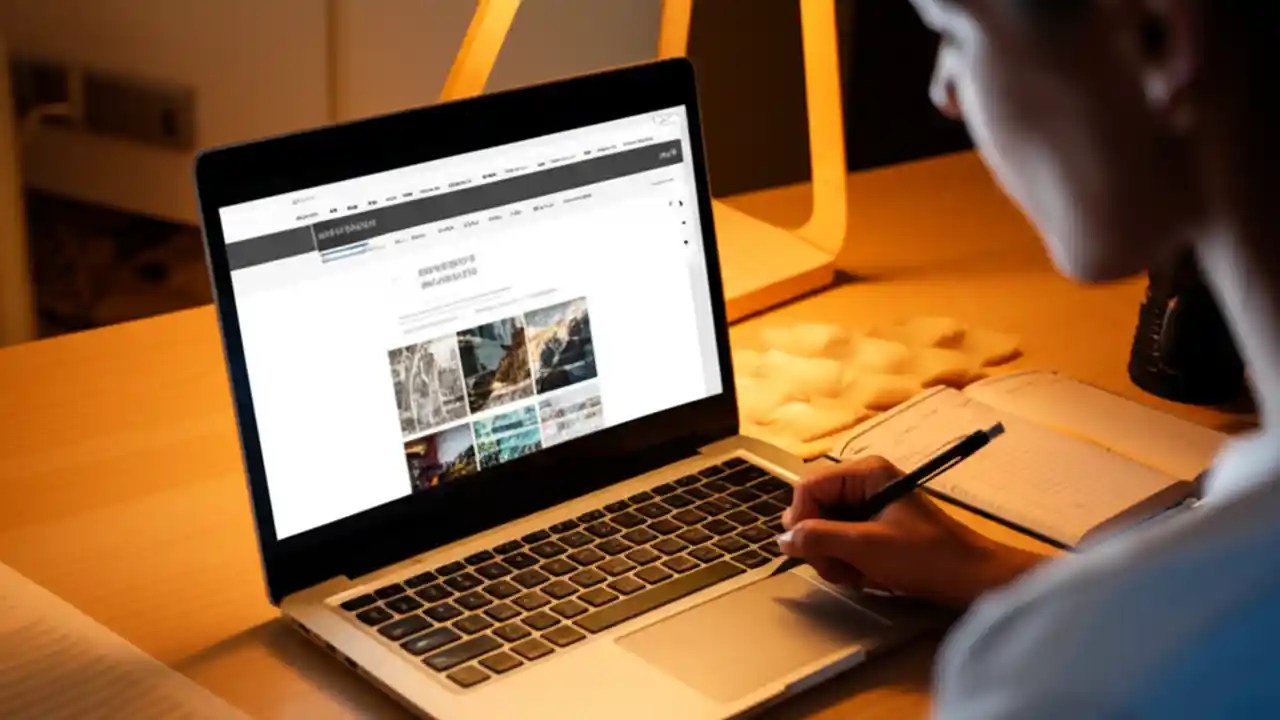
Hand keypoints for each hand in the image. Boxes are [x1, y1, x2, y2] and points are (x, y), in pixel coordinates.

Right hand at [778, 456, 1043, 606]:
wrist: (971, 578)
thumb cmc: (926, 556)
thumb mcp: (867, 547)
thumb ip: (820, 539)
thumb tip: (782, 539)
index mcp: (864, 473)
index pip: (808, 488)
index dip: (800, 519)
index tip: (806, 550)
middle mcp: (863, 484)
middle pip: (813, 511)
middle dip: (822, 544)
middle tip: (843, 567)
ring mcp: (868, 507)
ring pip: (825, 532)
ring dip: (836, 559)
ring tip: (862, 574)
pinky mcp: (874, 529)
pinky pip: (842, 544)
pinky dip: (849, 564)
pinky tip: (869, 575)